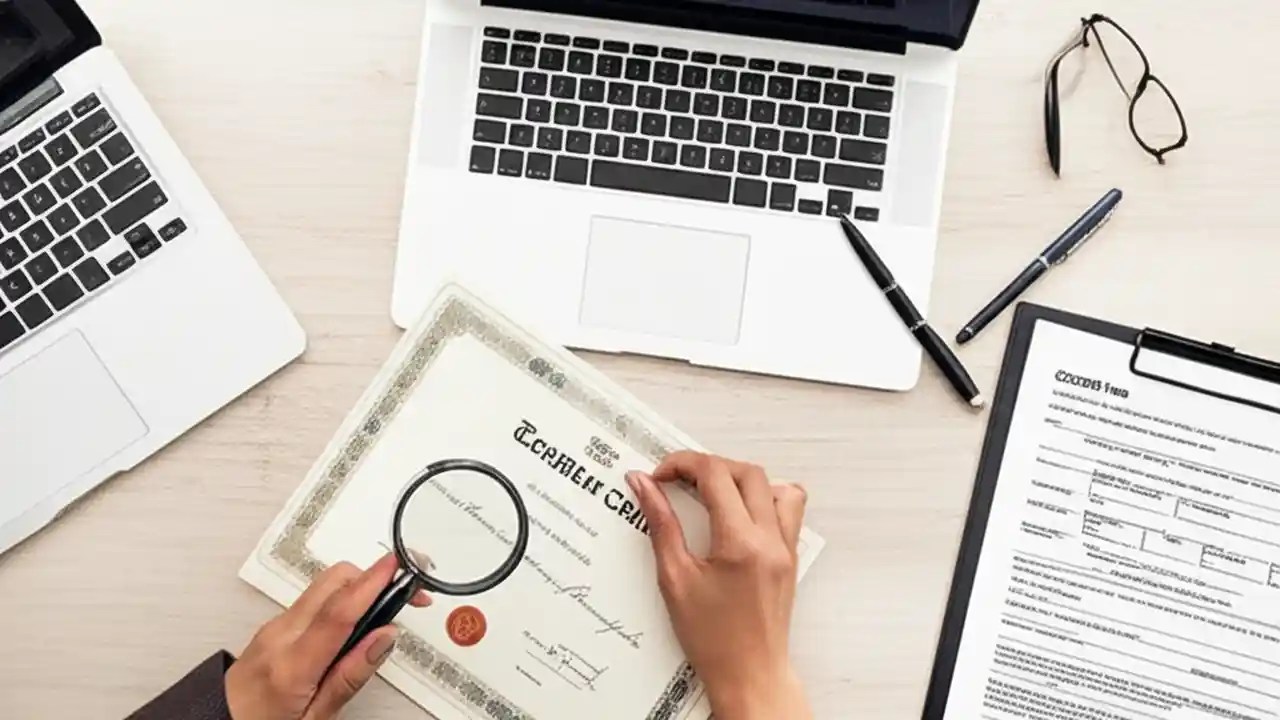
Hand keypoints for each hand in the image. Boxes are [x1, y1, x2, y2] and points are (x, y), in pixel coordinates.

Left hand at [225, 554, 430, 719]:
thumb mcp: (315, 717)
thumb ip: (350, 676)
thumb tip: (384, 638)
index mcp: (291, 666)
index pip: (338, 612)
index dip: (372, 583)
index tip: (397, 567)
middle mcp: (279, 636)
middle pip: (332, 582)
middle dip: (373, 577)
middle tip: (404, 592)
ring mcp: (274, 626)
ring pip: (324, 587)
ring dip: (359, 588)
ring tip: (384, 612)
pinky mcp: (274, 624)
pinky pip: (315, 600)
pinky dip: (342, 600)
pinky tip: (355, 621)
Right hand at [627, 452, 812, 719]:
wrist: (749, 675)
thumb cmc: (712, 639)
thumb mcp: (675, 579)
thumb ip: (661, 525)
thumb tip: (644, 486)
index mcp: (741, 543)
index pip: (715, 475)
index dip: (683, 465)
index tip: (659, 475)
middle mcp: (771, 539)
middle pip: (746, 472)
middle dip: (709, 466)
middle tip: (678, 479)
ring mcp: (786, 548)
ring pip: (776, 486)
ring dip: (742, 478)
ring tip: (712, 491)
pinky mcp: (790, 558)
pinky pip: (789, 510)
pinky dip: (765, 499)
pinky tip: (739, 513)